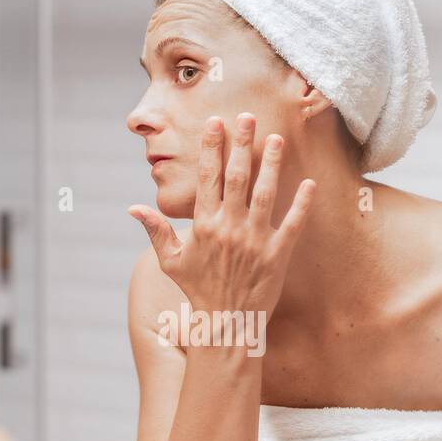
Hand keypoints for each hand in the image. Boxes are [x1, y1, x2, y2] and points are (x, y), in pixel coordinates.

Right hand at [128, 113, 314, 315]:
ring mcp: (255, 240)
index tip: (215, 124)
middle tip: (247, 117)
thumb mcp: (170, 259)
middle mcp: (229, 227)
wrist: (227, 322)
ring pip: (265, 194)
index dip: (211, 148)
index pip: (207, 178)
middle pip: (236, 177)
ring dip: (271, 164)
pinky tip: (308, 182)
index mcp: (204, 225)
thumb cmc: (198, 289)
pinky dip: (301, 204)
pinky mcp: (278, 254)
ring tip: (276, 138)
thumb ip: (155, 230)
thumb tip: (133, 208)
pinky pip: (293, 224)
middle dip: (241, 144)